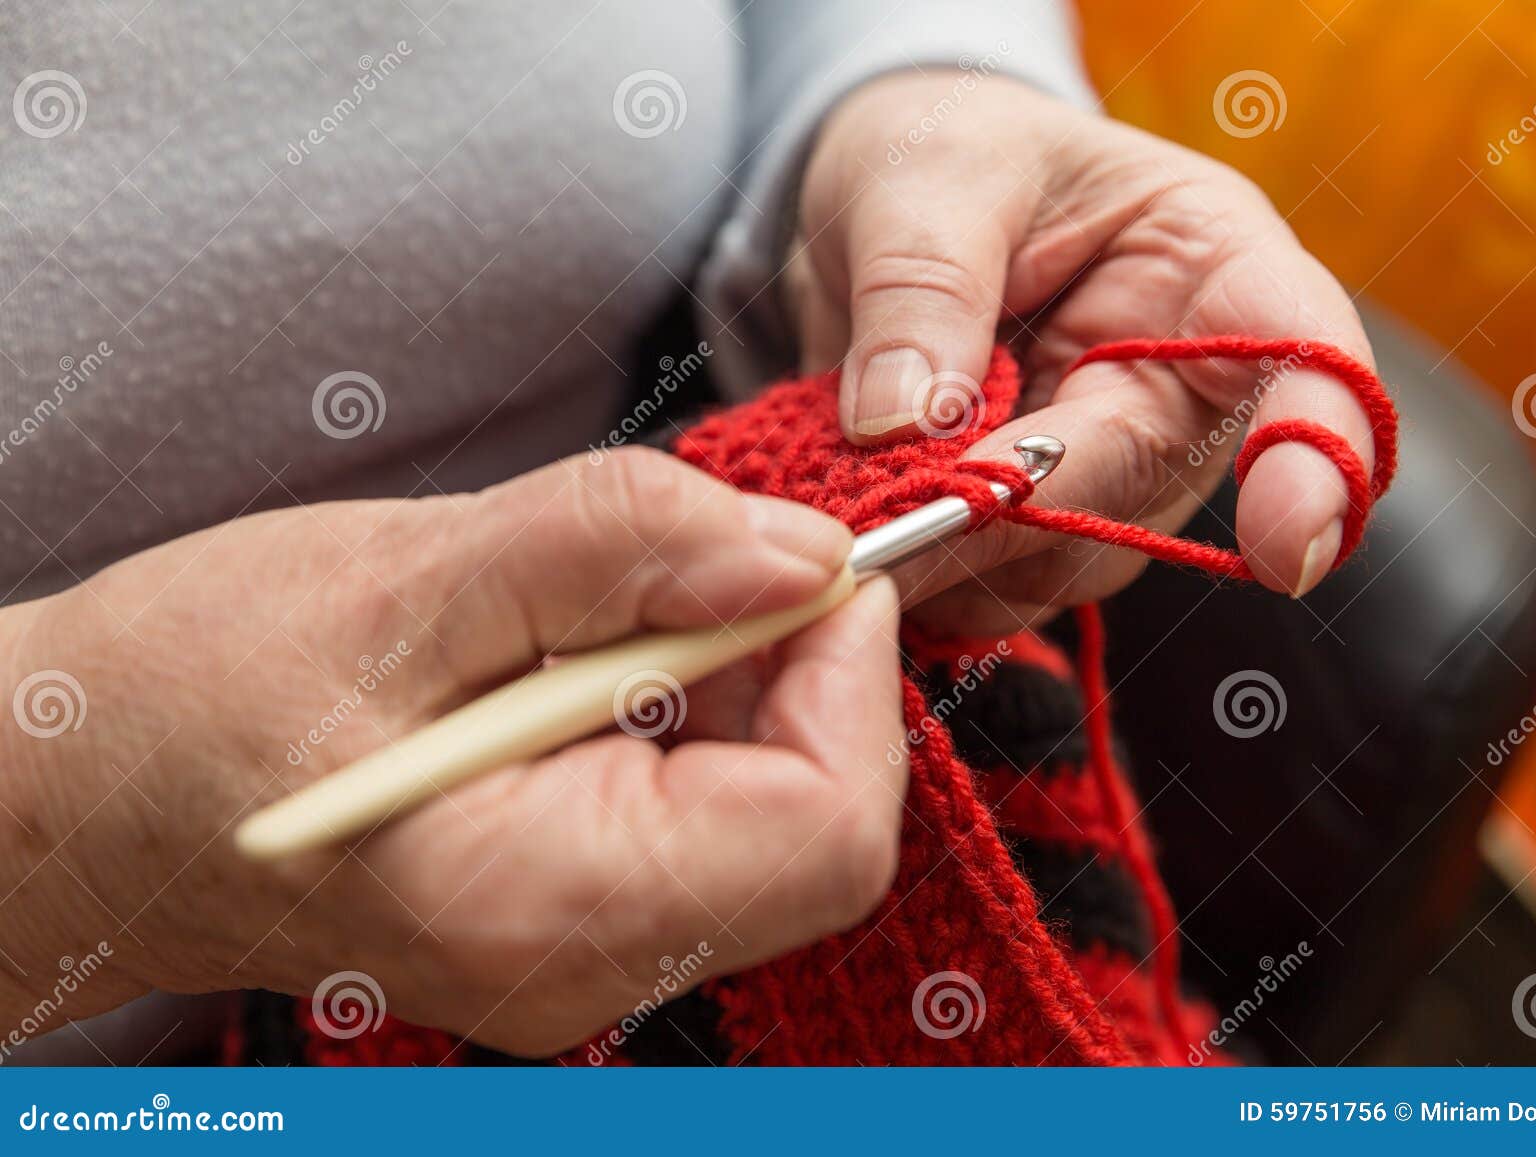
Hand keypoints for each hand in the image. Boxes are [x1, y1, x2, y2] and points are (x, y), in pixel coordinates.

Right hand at [0, 447, 903, 1057]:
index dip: (844, 672)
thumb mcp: (400, 581)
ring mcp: (589, 951)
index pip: (826, 826)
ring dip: (731, 673)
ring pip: (774, 805)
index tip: (790, 553)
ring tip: (585, 607)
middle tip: (677, 558)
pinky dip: (687, 703)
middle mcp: (590, 965)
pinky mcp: (580, 909)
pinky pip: (708, 806)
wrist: (84, 795)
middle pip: (818, 821)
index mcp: (547, 907)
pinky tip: (581, 652)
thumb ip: (612, 549)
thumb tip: (804, 552)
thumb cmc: (194, 695)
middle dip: (788, 664)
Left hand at [790, 73, 1378, 629]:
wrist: (891, 197)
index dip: (1311, 458)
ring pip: (1076, 557)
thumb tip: (904, 423)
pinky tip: (873, 544)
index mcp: (1207, 262)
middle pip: (1149, 489)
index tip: (1285, 550)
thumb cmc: (942, 155)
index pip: (1300, 359)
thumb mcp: (923, 182)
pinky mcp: (1046, 517)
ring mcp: (1118, 462)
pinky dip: (938, 582)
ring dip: (966, 560)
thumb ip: (921, 292)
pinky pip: (1010, 582)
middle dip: (1027, 517)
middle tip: (894, 534)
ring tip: (861, 523)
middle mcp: (1184, 381)